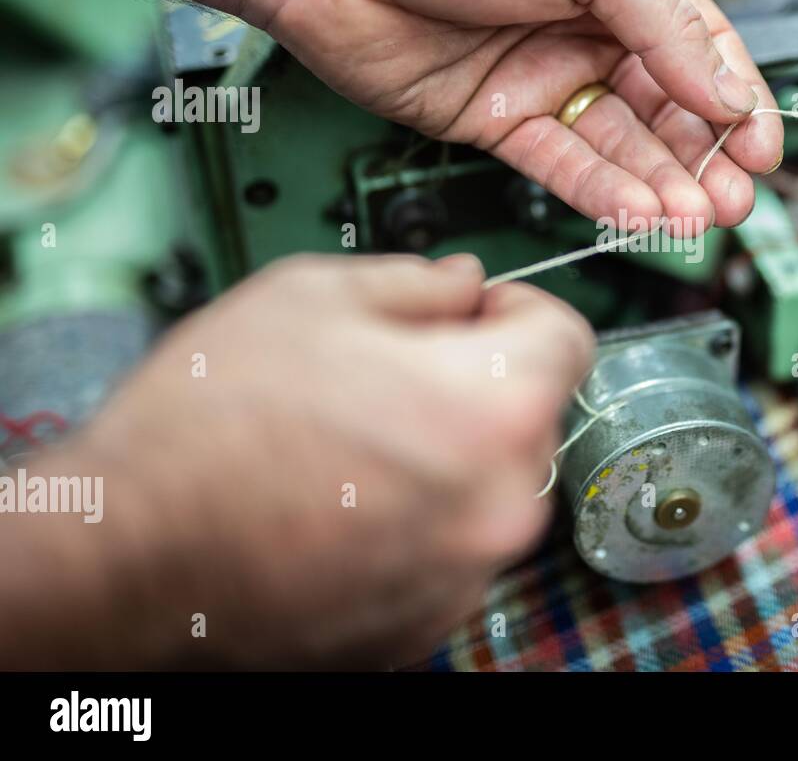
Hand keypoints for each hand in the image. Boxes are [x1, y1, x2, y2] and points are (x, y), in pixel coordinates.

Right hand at [0, 254, 593, 667]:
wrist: (125, 552)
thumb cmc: (209, 425)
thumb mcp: (312, 295)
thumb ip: (417, 281)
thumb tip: (462, 283)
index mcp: (495, 407)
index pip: (569, 336)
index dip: (522, 309)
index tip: (479, 312)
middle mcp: (502, 501)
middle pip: (528, 415)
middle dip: (477, 382)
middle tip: (393, 372)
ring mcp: (468, 572)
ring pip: (490, 485)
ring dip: (447, 454)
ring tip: (351, 441)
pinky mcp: (427, 620)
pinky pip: (451, 546)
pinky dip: (418, 519)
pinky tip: (341, 500)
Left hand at [258, 0, 781, 228]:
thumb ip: (666, 23)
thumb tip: (728, 89)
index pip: (701, 48)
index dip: (738, 101)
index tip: (764, 150)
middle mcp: (584, 29)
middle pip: (667, 108)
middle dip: (705, 157)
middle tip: (733, 202)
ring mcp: (539, 79)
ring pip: (618, 147)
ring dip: (659, 186)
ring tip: (690, 218)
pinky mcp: (493, 123)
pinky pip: (560, 168)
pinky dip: (599, 194)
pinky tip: (633, 213)